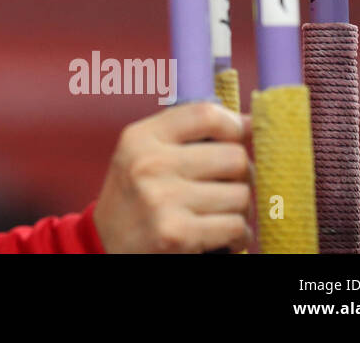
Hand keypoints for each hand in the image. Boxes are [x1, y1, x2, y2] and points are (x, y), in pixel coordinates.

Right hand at [92, 101, 253, 252]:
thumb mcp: (144, 152)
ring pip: (241, 195)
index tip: (240, 138)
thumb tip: (254, 123)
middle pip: (234, 157)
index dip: (235, 125)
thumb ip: (188, 134)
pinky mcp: (177, 234)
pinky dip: (238, 235)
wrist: (105, 244)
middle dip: (241, 175)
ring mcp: (162, 199)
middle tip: (227, 186)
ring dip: (239, 209)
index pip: (206, 115)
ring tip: (218, 213)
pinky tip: (219, 236)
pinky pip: (236, 227)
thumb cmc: (137, 194)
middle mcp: (149, 164)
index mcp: (141, 137)